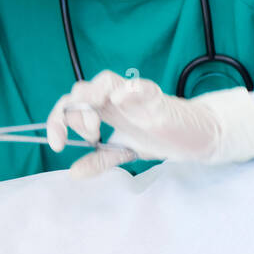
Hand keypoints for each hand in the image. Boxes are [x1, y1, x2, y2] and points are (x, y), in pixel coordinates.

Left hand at [45, 70, 253, 177]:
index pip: (70, 105)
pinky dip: (127, 90)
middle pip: (81, 90)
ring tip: (97, 127)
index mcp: (104, 110)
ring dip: (92, 99)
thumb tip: (73, 172)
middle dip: (73, 113)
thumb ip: (100, 160)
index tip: (57, 144)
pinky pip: (140, 86)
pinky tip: (120, 99)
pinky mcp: (157, 99)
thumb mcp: (123, 152)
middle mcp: (115, 99)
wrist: (196, 137)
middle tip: (88, 136)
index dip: (57, 121)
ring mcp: (135, 97)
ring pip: (105, 81)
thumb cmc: (159, 138)